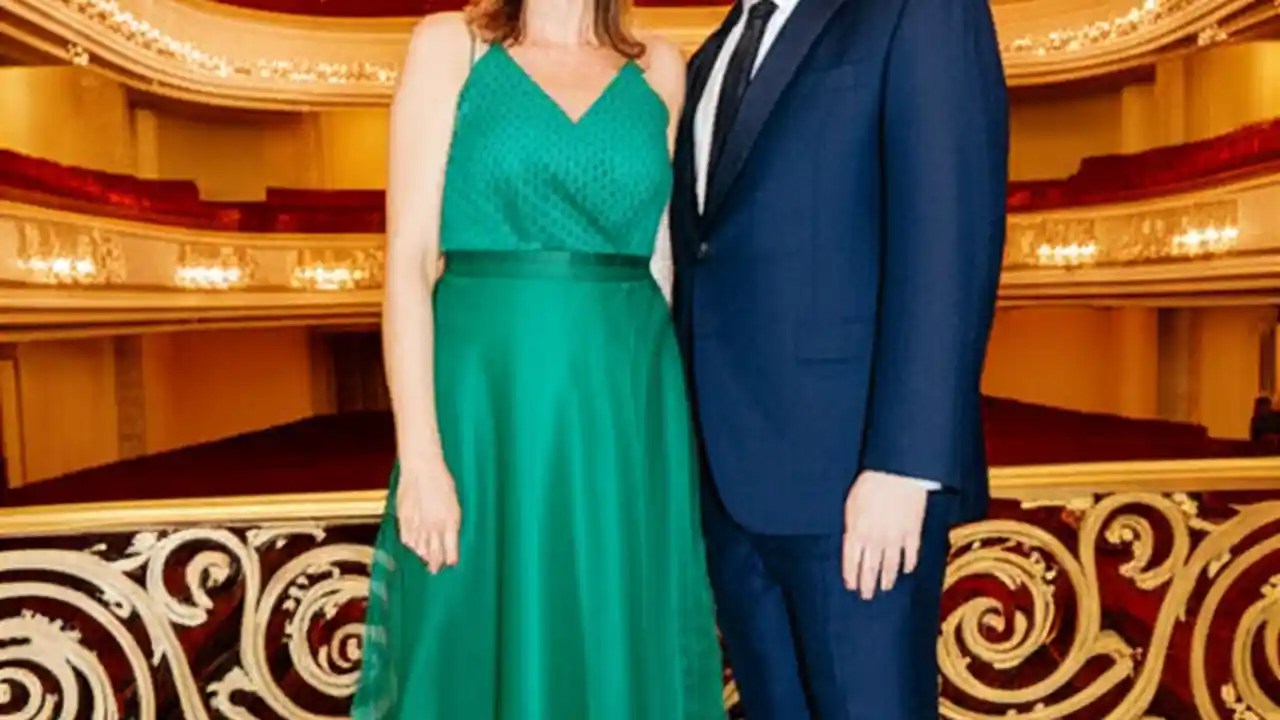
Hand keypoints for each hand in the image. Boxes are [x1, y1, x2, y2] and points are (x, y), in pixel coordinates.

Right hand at [396, 461, 460, 573]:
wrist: (421, 467)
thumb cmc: (441, 481)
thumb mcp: (454, 503)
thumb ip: (451, 523)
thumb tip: (447, 539)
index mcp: (450, 522)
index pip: (451, 550)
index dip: (450, 559)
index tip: (450, 564)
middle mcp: (434, 526)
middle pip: (434, 553)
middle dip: (435, 563)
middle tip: (435, 569)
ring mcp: (418, 524)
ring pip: (420, 548)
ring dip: (423, 555)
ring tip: (425, 560)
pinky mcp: (404, 519)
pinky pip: (407, 539)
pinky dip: (412, 544)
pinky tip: (414, 546)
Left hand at [842, 470, 927, 599]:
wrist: (897, 472)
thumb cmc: (870, 483)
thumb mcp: (851, 503)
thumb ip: (851, 525)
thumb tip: (851, 541)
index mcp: (857, 531)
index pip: (851, 561)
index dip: (851, 576)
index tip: (851, 586)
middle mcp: (875, 539)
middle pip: (870, 568)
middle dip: (867, 585)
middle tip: (866, 596)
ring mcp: (895, 538)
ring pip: (890, 566)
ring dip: (887, 579)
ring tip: (885, 587)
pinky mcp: (913, 532)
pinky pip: (911, 554)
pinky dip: (909, 564)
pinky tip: (906, 570)